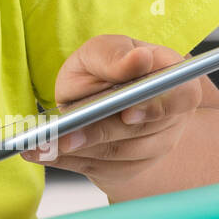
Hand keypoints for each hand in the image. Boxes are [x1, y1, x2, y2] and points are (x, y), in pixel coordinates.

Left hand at [20, 34, 202, 198]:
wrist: (98, 96)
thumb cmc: (103, 67)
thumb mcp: (102, 50)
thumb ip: (115, 55)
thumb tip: (139, 59)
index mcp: (174, 81)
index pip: (182, 97)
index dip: (156, 108)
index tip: (127, 113)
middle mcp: (170, 118)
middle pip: (141, 131)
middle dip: (100, 133)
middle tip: (67, 136)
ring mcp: (153, 146)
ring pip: (118, 154)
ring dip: (78, 150)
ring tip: (41, 144)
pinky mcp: (129, 167)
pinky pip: (98, 168)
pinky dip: (64, 161)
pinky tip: (36, 152)